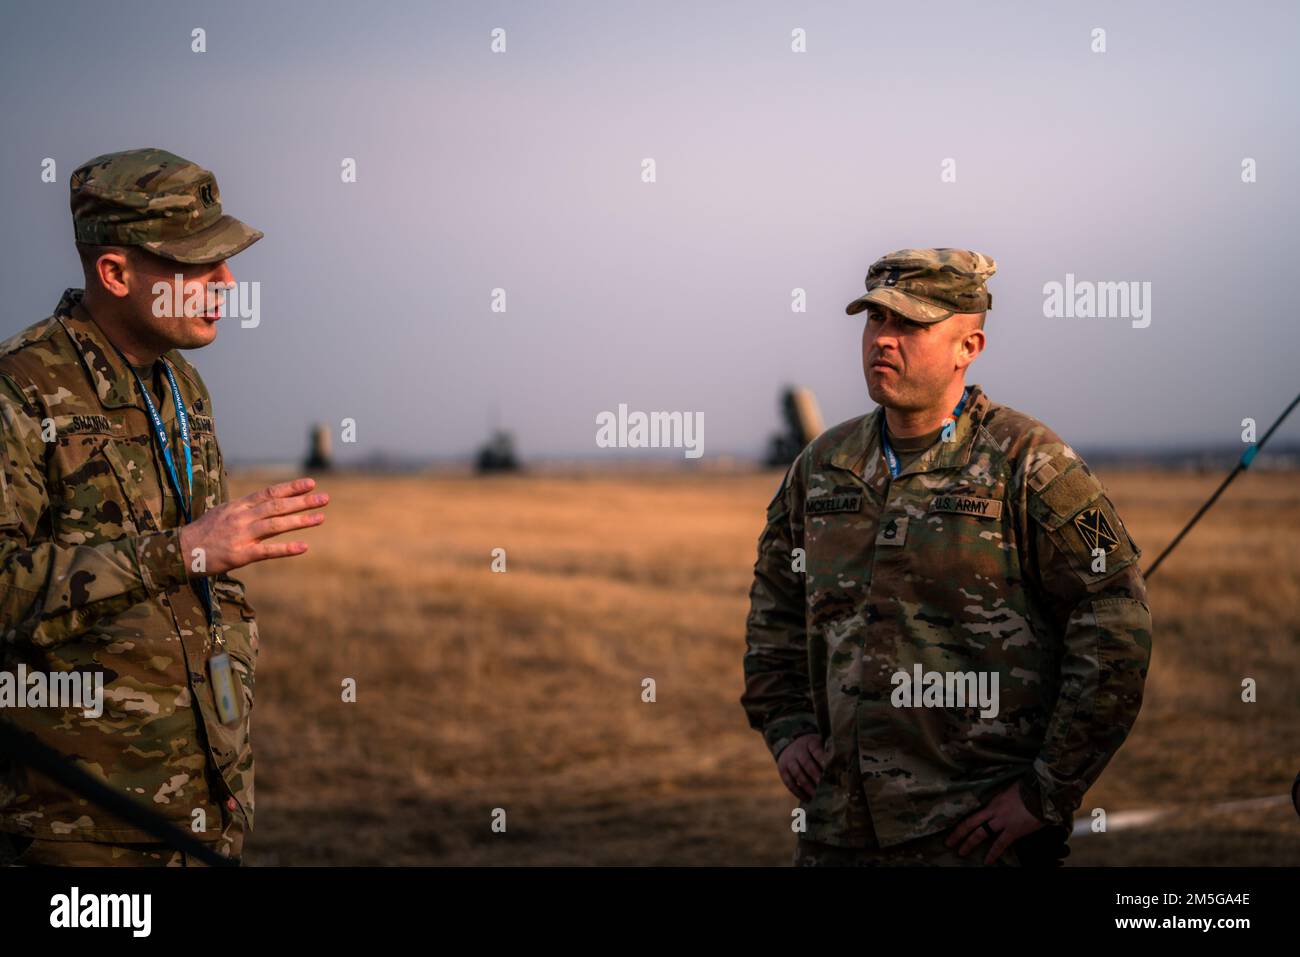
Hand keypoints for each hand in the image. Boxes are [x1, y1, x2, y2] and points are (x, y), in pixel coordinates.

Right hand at [178, 477, 328, 576]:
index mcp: (238, 506)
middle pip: (276, 506)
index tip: (311, 483)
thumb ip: (245, 509)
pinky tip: (303, 547)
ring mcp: (241, 535)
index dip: (291, 487)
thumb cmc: (203, 533)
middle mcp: (242, 518)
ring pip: (275, 525)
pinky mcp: (240, 555)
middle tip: (325, 498)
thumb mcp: (223, 513)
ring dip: (300, 521)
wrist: (180, 551)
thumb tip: (265, 502)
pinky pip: (267, 551)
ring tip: (321, 517)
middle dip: (302, 501)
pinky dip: (286, 549)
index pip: (269, 493)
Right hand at [777, 734, 826, 800]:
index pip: (816, 750)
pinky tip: (808, 799)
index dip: (823, 760)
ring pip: (797, 774)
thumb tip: (843, 767)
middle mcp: (798, 750)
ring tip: (817, 796)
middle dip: (816, 775)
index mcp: (810, 742)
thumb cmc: (813, 749)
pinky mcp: (783, 771)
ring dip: (808, 786)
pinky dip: (798, 792)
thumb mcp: (820, 744)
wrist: (790, 745)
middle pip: (806, 763)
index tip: (831, 770)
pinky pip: (789, 783)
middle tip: (825, 786)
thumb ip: (829, 753)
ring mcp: (789, 760)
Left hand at [944, 782, 1044, 864]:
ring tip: (961, 852)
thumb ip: (1001, 799)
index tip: (952, 828)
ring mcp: (1002, 821)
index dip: (961, 821)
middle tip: (948, 842)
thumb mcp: (1010, 791)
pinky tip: (987, 861)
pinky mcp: (1014, 830)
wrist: (1042, 794)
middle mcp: (993, 811)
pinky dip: (993, 853)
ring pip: (981, 833)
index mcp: (992, 802)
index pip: (972, 813)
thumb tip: (998, 802)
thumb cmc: (1028, 790)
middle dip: (958, 833)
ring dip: (969, 843)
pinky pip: (1000, 844)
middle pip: (970, 822)